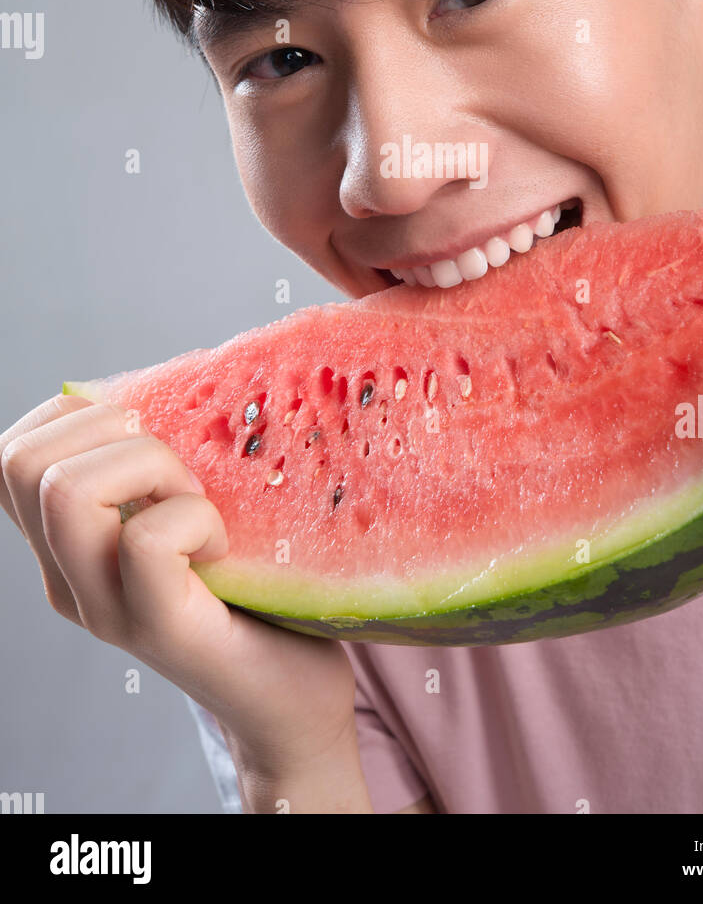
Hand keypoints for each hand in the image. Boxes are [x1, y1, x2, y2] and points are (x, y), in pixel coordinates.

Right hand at [0, 395, 360, 784]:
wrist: (289, 700)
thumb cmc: (251, 592)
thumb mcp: (183, 514)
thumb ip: (152, 471)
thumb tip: (155, 388)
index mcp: (64, 548)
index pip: (9, 455)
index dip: (72, 415)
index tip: (145, 436)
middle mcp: (67, 580)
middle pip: (21, 461)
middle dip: (108, 427)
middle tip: (175, 470)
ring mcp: (105, 608)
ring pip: (66, 490)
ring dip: (149, 464)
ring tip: (196, 501)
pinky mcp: (159, 627)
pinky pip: (147, 540)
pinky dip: (193, 515)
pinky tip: (222, 543)